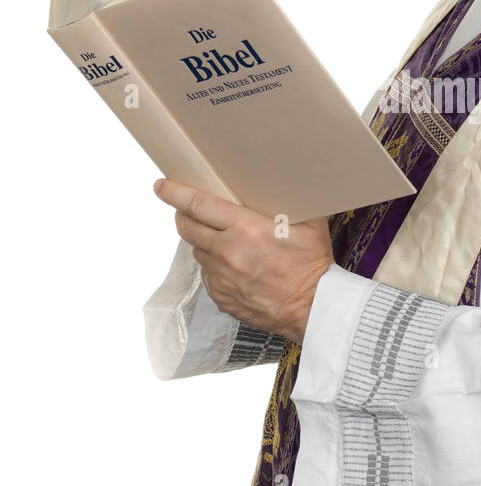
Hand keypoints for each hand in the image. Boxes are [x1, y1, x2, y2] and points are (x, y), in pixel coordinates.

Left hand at [153, 178, 333, 343]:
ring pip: (196, 251)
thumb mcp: (306, 222)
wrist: (314, 307)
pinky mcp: (221, 297)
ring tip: (223, 240)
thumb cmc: (311, 263)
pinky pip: (207, 275)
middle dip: (182, 214)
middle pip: (187, 227)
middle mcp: (227, 252)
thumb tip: (276, 178)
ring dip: (203, 241)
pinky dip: (214, 266)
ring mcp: (221, 278)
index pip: (198, 205)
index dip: (174, 193)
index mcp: (246, 229)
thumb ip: (285, 199)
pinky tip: (233, 265)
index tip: (162, 186)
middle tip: (188, 209)